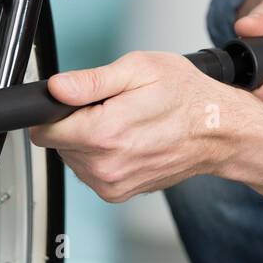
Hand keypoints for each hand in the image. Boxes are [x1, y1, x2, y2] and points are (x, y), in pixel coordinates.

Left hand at [29, 50, 251, 202]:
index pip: (45, 129)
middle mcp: (105, 166)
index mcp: (105, 132)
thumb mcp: (140, 69)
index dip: (57, 109)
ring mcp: (112, 184)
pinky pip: (90, 171)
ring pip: (73, 158)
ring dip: (88, 140)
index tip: (77, 100)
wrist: (217, 131)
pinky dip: (101, 155)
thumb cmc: (186, 96)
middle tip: (112, 106)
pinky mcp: (118, 193)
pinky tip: (127, 140)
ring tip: (124, 122)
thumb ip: (91, 80)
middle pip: (59, 143)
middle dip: (77, 122)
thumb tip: (57, 88)